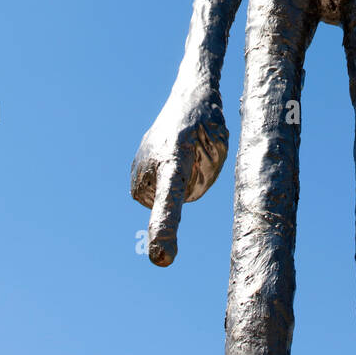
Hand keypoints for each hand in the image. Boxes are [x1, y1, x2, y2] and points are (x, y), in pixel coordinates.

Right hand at [130, 81, 227, 267]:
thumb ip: (202, 180)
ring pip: (168, 197)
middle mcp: (150, 163)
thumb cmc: (208, 123)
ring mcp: (139, 167)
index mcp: (175, 157)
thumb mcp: (220, 148)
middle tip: (196, 154)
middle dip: (193, 185)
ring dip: (180, 184)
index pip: (170, 200)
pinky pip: (159, 192)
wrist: (188, 96)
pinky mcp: (135, 172)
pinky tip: (174, 157)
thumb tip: (177, 203)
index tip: (161, 257)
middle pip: (179, 199)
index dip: (165, 228)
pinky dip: (170, 181)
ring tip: (185, 154)